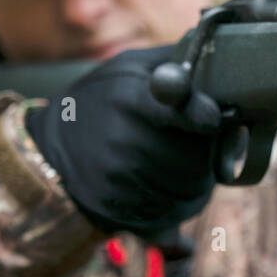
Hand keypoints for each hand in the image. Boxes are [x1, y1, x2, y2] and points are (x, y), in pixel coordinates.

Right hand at [24, 46, 220, 239]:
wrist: (49, 148)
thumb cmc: (102, 100)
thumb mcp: (130, 68)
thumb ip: (177, 63)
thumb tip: (227, 64)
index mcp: (130, 98)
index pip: (184, 109)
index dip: (206, 116)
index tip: (213, 119)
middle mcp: (123, 140)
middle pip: (198, 157)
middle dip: (207, 152)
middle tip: (196, 143)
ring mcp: (120, 179)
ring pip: (192, 189)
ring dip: (199, 180)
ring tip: (180, 162)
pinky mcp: (119, 209)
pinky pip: (174, 213)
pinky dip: (182, 203)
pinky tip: (167, 185)